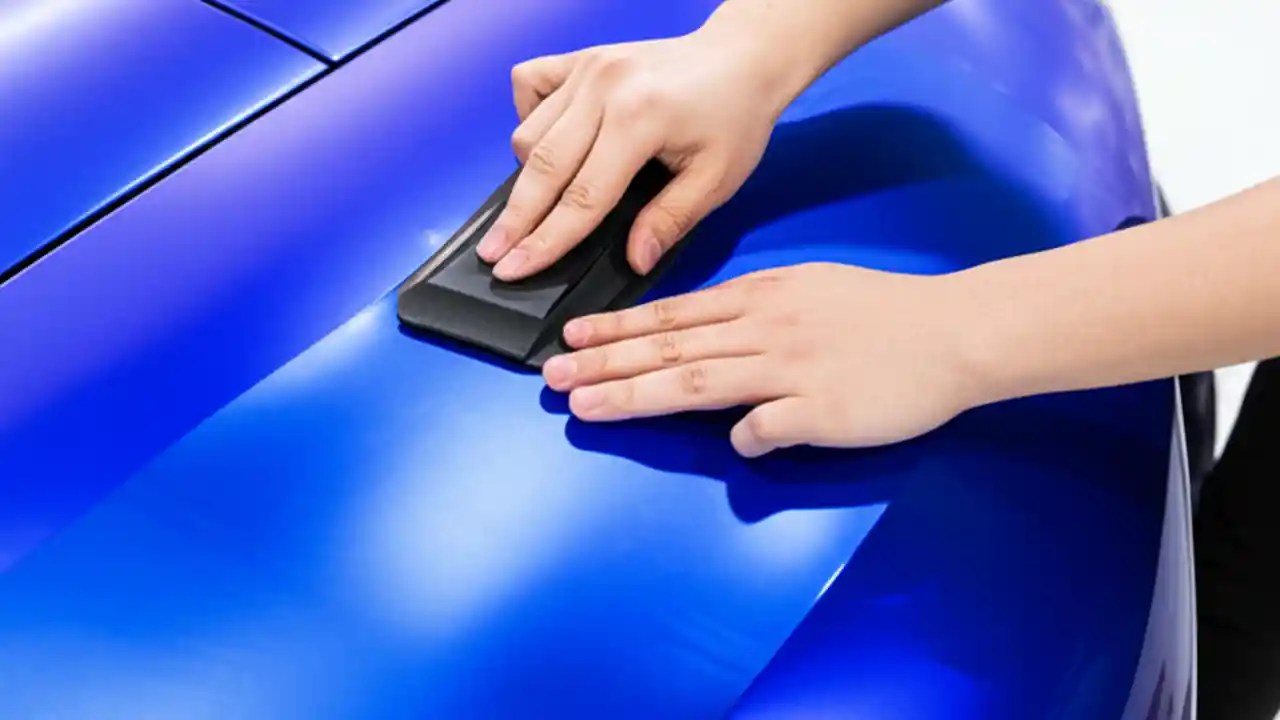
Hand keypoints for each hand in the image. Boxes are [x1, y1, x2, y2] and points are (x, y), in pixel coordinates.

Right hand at [477, 30, 791, 280]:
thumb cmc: (735, 118)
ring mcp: (587, 69)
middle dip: (516, 219)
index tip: (513, 269)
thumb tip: (635, 261)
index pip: (581, 197)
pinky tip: (548, 141)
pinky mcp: (580, 58)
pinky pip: (528, 85)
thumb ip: (670, 221)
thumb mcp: (717, 179)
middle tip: (493, 255)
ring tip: (536, 205)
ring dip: (528, 173)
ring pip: (529, 132)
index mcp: (639, 120)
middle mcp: (603, 89)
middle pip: (542, 167)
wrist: (742, 58)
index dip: (546, 241)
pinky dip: (528, 117)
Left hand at [541, 263, 983, 456]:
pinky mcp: (821, 409)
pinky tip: (734, 444)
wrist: (954, 332)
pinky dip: (746, 435)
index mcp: (761, 299)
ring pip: (697, 382)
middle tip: (552, 377)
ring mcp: (790, 369)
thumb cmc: (885, 314)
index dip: (618, 330)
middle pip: (670, 349)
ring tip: (586, 405)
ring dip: (635, 395)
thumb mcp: (810, 291)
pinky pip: (769, 426)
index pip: (674, 317)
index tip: (572, 339)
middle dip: (605, 363)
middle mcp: (764, 329)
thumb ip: (757, 317)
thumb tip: (719, 351)